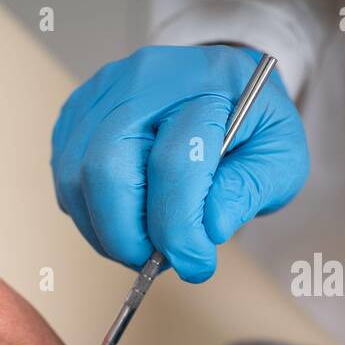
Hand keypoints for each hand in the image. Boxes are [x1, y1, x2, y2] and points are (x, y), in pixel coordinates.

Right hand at [51, 44, 307, 282]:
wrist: (219, 86)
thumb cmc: (250, 123)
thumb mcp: (280, 155)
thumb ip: (248, 189)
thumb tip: (210, 226)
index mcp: (203, 83)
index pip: (174, 163)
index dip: (179, 229)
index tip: (195, 264)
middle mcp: (143, 80)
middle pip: (106, 167)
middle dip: (126, 234)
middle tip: (153, 262)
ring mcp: (101, 94)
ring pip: (74, 177)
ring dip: (103, 230)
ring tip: (140, 243)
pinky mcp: (76, 114)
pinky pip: (64, 177)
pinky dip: (88, 213)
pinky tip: (122, 218)